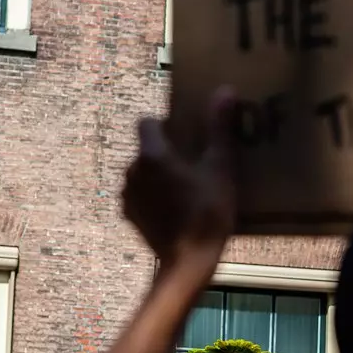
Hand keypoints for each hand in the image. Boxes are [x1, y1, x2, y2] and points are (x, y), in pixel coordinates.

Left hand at [122, 88, 237, 267]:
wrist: (188, 261)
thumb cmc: (208, 212)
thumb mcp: (220, 169)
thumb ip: (218, 128)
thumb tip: (225, 90)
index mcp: (152, 153)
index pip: (148, 122)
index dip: (166, 126)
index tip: (187, 138)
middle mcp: (132, 170)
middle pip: (146, 148)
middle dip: (166, 153)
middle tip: (194, 167)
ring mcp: (127, 194)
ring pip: (142, 172)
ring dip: (159, 176)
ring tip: (186, 190)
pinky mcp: (129, 215)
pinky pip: (140, 194)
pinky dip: (153, 196)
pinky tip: (175, 209)